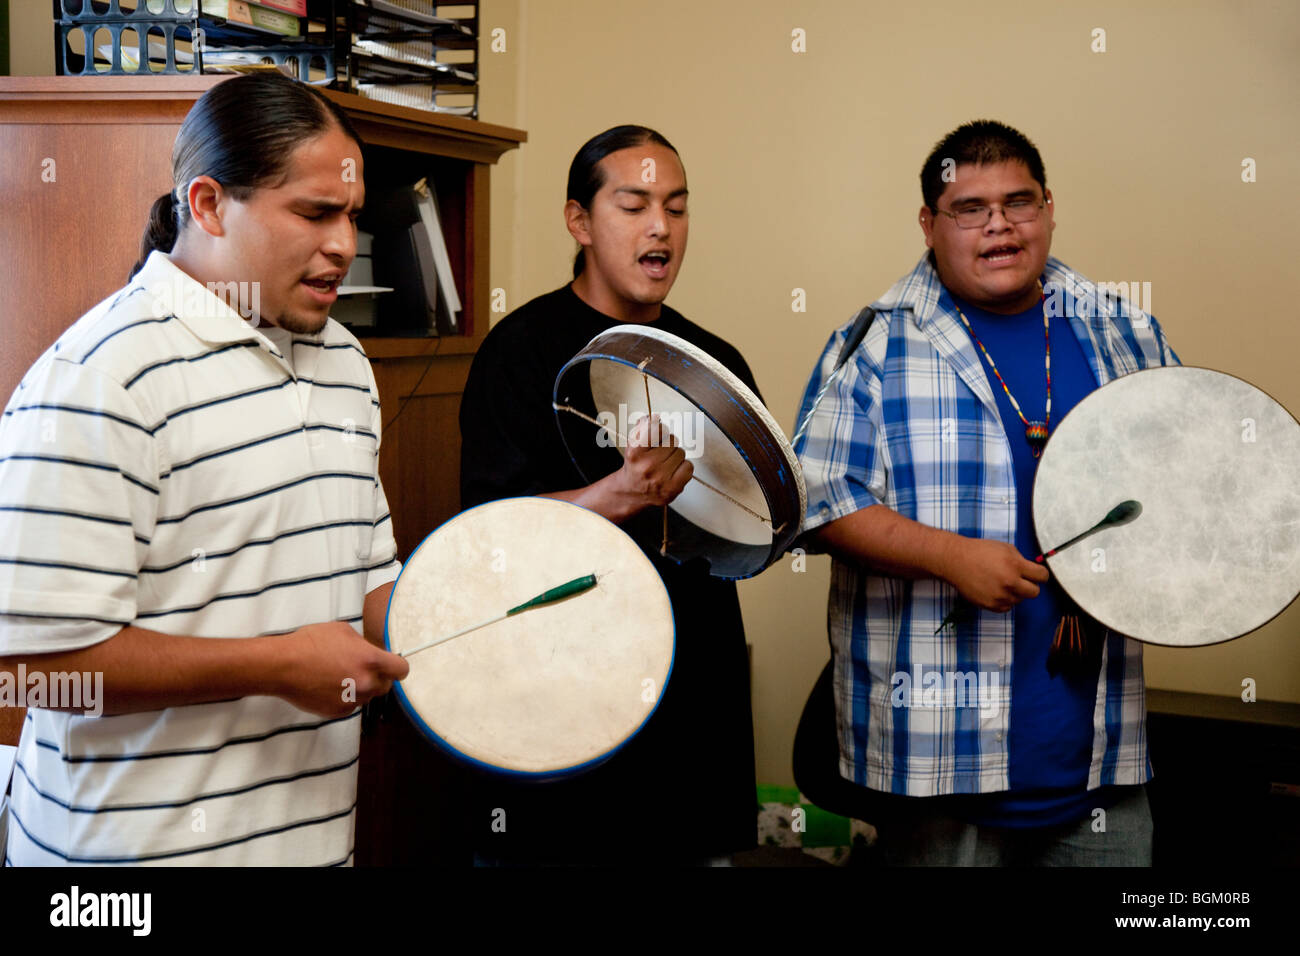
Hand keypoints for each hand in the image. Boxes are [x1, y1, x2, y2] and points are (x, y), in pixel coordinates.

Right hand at [275, 621, 409, 717]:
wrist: (283, 666)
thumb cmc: (310, 643)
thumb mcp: (343, 631)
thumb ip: (364, 644)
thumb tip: (372, 652)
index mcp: (371, 661)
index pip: (401, 670)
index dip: (398, 667)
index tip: (393, 666)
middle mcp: (366, 683)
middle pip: (386, 686)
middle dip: (378, 677)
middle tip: (361, 668)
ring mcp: (353, 700)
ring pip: (367, 696)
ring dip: (360, 688)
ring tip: (339, 675)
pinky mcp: (339, 712)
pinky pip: (351, 705)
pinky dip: (345, 698)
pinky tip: (329, 686)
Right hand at [613, 413, 692, 509]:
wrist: (632, 493)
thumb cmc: (635, 467)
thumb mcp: (632, 446)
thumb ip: (642, 429)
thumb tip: (653, 418)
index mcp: (635, 453)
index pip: (654, 427)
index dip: (658, 428)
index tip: (656, 431)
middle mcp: (647, 466)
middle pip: (672, 440)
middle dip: (667, 444)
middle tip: (659, 453)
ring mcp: (661, 478)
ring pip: (681, 452)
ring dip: (675, 456)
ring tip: (665, 463)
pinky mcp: (673, 488)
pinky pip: (689, 467)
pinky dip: (683, 468)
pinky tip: (673, 472)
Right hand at [943, 538, 1049, 612]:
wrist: (955, 560)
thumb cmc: (979, 551)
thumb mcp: (1005, 548)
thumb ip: (1021, 560)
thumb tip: (1032, 571)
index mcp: (1015, 565)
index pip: (1042, 576)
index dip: (1041, 575)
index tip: (1036, 575)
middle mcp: (1010, 582)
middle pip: (1034, 592)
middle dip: (1030, 586)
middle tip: (1021, 580)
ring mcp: (1000, 595)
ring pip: (1019, 600)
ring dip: (1014, 593)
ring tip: (1000, 582)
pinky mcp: (990, 605)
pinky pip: (1007, 607)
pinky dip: (1004, 600)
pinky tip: (994, 589)